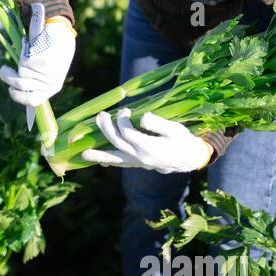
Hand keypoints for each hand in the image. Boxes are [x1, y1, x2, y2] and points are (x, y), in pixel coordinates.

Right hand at [0, 10, 74, 109]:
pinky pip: (23, 60)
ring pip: (21, 72)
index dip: (18, 97)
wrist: (62, 30)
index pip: (32, 100)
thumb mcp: (51, 69)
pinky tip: (29, 44)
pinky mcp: (40, 61)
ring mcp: (45, 73)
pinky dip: (22, 50)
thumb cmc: (56, 50)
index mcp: (54, 87)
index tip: (10, 89)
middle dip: (8, 77)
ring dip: (19, 61)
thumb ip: (38, 81)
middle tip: (4, 70)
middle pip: (20, 85)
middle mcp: (50, 82)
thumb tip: (18, 89)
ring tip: (24, 51)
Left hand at [81, 108, 210, 173]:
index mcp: (149, 147)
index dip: (122, 120)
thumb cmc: (184, 140)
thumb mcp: (175, 129)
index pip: (127, 132)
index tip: (125, 110)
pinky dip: (111, 162)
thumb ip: (158, 123)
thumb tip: (142, 118)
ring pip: (116, 158)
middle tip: (100, 116)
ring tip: (84, 154)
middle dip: (106, 129)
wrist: (192, 158)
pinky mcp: (140, 164)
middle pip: (117, 143)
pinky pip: (122, 164)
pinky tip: (101, 161)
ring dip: (99, 155)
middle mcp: (141, 157)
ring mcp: (139, 163)